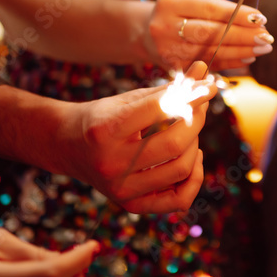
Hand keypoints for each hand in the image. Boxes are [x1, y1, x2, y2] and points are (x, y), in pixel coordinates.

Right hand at [58, 62, 214, 212]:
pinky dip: (194, 178)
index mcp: (106, 129)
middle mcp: (111, 163)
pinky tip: (192, 157)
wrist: (67, 147)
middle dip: (196, 120)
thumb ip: (167, 89)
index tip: (209, 86)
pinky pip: (179, 199)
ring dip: (195, 144)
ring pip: (181, 169)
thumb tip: (203, 71)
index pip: (161, 109)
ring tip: (189, 131)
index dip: (191, 96)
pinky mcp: (131, 204)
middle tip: (199, 107)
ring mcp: (121, 188)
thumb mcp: (128, 99)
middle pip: (175, 143)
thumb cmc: (102, 117)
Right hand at [147, 0, 271, 70]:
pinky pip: (208, 65)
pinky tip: (248, 58)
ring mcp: (167, 49)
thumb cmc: (178, 13)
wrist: (145, 33)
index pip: (210, 8)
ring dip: (241, 51)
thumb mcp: (189, 1)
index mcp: (170, 2)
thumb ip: (216, 8)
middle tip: (266, 37)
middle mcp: (164, 26)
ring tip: (262, 48)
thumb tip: (255, 19)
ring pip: (211, 51)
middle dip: (243, 35)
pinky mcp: (173, 67)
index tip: (260, 18)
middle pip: (210, 33)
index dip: (237, 14)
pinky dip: (230, 62)